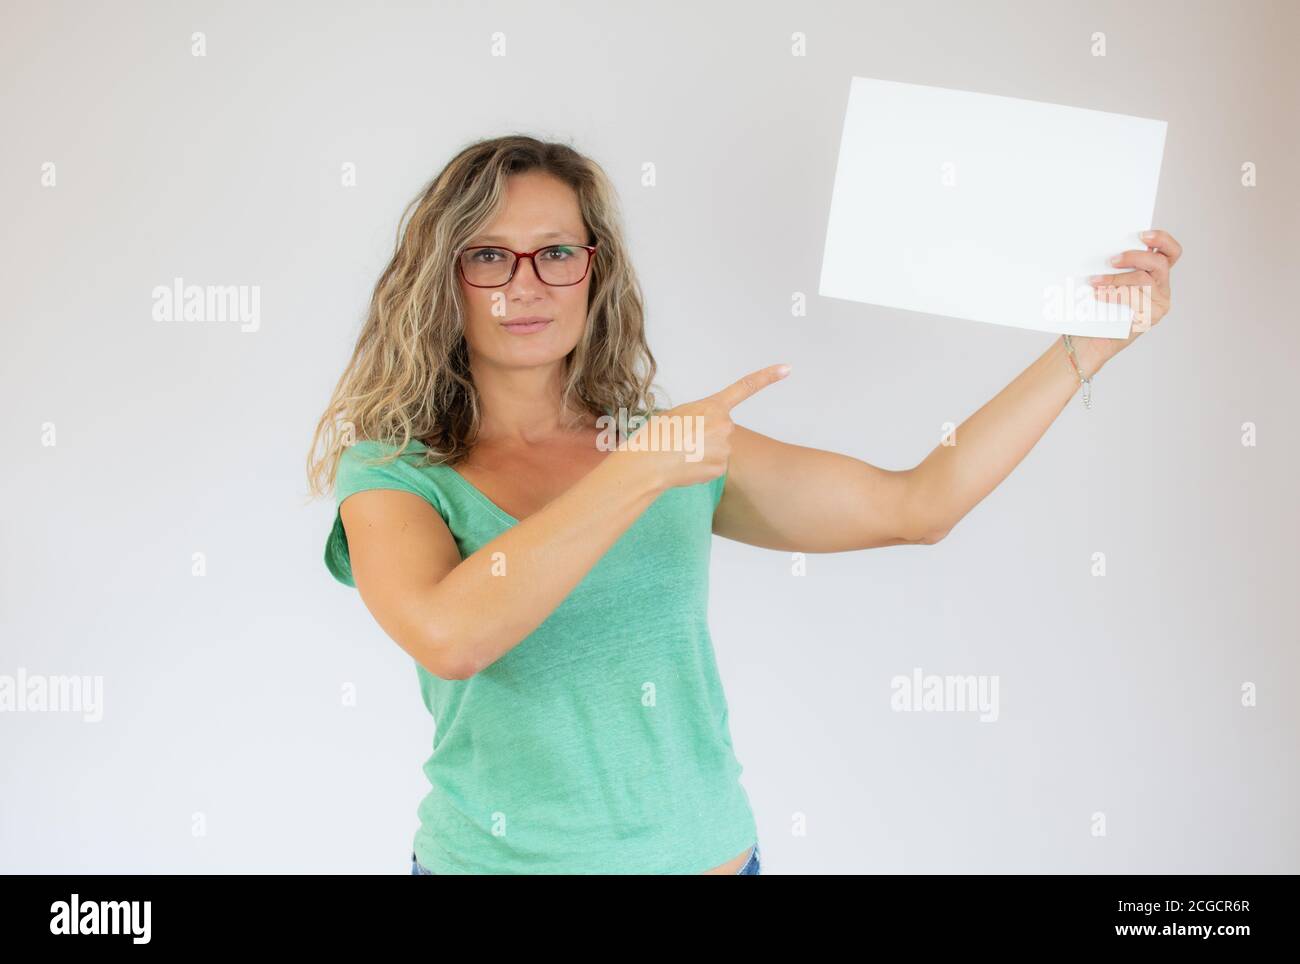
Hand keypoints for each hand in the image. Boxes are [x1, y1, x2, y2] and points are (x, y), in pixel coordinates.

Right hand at [615, 364, 791, 491]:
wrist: (650, 462)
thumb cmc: (657, 435)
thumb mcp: (678, 413)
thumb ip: (701, 417)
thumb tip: (707, 435)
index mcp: (712, 405)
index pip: (745, 387)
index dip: (768, 377)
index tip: (786, 368)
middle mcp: (724, 424)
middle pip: (722, 429)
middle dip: (706, 435)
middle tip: (682, 439)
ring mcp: (724, 447)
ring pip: (718, 449)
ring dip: (702, 451)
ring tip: (681, 452)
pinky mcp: (720, 467)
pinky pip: (714, 465)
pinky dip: (701, 466)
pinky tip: (686, 465)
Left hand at [1074, 228, 1181, 372]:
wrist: (1089, 340)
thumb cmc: (1097, 308)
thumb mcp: (1109, 280)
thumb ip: (1116, 265)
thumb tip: (1104, 246)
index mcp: (1156, 273)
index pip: (1171, 252)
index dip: (1162, 239)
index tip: (1143, 234)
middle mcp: (1162, 287)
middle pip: (1159, 263)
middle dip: (1134, 257)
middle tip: (1111, 260)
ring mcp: (1159, 304)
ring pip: (1144, 281)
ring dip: (1116, 278)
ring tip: (1095, 280)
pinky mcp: (1150, 318)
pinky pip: (1134, 299)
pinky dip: (1114, 294)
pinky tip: (1098, 294)